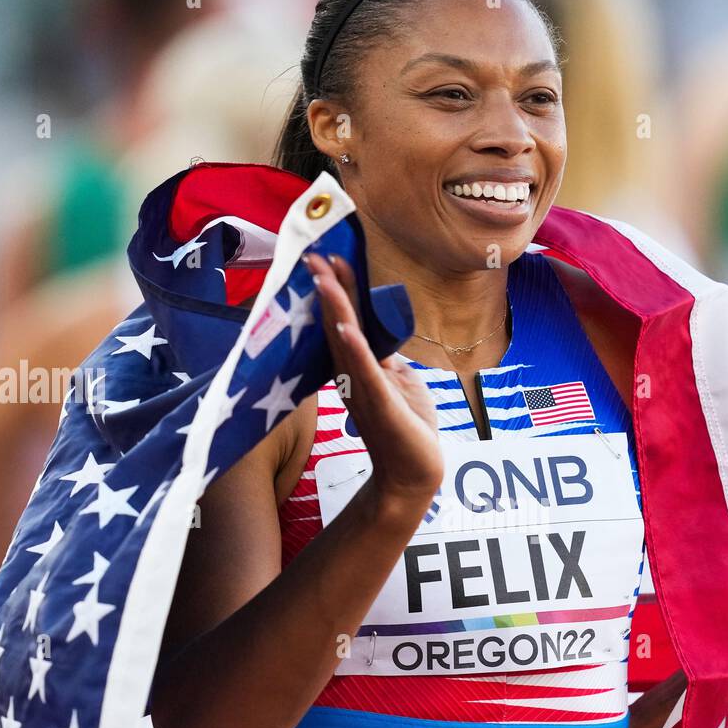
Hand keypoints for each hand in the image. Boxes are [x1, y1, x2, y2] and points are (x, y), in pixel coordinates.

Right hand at [304, 251, 442, 505]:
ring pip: (345, 341)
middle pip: (337, 323)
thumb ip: (386, 357)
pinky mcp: (380, 403)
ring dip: (335, 309)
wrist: (414, 473)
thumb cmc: (408, 428)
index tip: (329, 257)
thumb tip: (383, 334)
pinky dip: (354, 349)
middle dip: (328, 288)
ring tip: (324, 279)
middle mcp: (352, 375)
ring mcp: (364, 388)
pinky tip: (345, 328)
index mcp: (358, 367)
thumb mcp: (398, 381)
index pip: (345, 320)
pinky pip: (364, 371)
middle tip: (313, 255)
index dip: (338, 289)